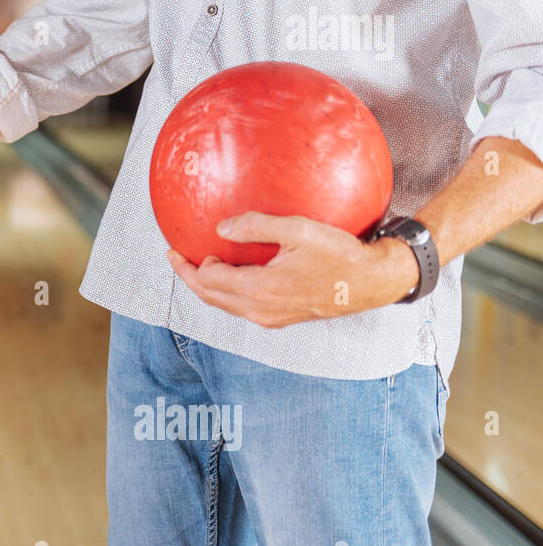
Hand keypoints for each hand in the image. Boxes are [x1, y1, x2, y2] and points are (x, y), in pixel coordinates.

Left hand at [166, 212, 420, 327]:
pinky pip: (242, 307)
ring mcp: (270, 319)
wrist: (372, 283)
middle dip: (188, 278)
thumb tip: (221, 227)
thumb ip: (256, 226)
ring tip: (196, 266)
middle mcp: (261, 310)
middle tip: (174, 257)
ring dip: (206, 287)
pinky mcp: (280, 319)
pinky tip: (229, 275)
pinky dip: (226, 292)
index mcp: (260, 289)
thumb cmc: (340, 254)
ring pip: (225, 305)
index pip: (207, 280)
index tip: (182, 245)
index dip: (190, 264)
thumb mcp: (298, 229)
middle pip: (209, 297)